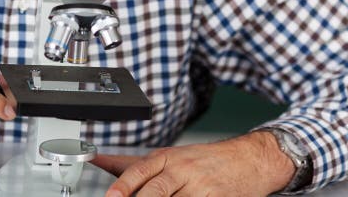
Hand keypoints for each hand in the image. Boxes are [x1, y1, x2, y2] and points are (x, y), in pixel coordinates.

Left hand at [90, 131, 294, 196]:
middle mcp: (182, 170)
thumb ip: (132, 164)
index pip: (139, 171)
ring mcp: (201, 186)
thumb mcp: (168, 156)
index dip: (123, 186)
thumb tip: (99, 160)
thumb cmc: (202, 160)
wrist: (248, 159)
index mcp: (166, 157)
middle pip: (156, 190)